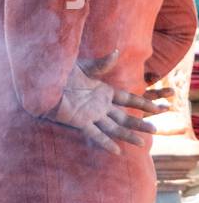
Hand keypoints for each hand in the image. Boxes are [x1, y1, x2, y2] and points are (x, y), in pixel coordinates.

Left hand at [48, 51, 167, 154]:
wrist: (43, 81)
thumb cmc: (62, 72)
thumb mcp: (85, 66)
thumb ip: (102, 64)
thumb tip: (116, 52)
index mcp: (104, 91)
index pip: (129, 99)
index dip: (143, 103)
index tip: (158, 109)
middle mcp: (100, 105)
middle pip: (124, 117)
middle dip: (140, 123)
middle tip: (156, 131)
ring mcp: (91, 115)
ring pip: (114, 128)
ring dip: (128, 135)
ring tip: (141, 144)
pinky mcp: (79, 121)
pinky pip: (95, 134)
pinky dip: (106, 142)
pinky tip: (117, 151)